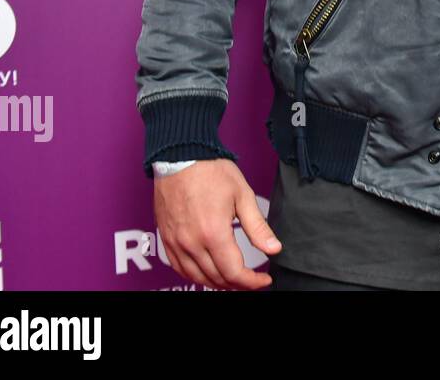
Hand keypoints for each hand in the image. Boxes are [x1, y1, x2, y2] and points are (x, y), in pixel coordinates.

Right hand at [154, 159, 281, 289]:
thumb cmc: (211, 171)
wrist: (180, 156)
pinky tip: (209, 271)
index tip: (263, 280)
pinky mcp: (166, 239)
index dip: (252, 282)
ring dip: (218, 283)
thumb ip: (258, 227)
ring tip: (235, 278)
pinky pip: (180, 268)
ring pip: (197, 277)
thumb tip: (274, 249)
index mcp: (212, 233)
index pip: (234, 272)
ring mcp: (175, 242)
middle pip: (216, 278)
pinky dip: (196, 275)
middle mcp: (191, 242)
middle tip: (253, 279)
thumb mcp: (242, 195)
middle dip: (238, 284)